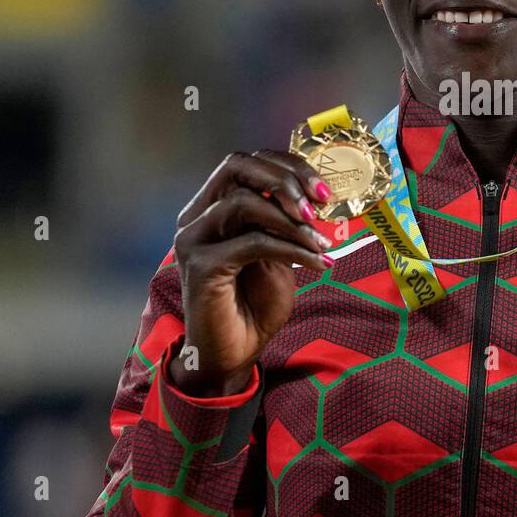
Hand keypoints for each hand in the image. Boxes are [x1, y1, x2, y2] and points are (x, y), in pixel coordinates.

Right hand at [168, 150, 333, 396]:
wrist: (235, 354)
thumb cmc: (255, 304)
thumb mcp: (278, 253)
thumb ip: (284, 221)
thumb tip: (315, 193)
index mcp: (212, 206)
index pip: (246, 162)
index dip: (288, 166)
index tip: (324, 191)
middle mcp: (196, 216)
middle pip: (237, 166)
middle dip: (286, 179)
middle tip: (321, 203)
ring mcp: (193, 239)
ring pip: (243, 202)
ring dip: (291, 220)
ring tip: (321, 243)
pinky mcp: (199, 265)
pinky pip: (251, 242)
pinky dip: (290, 249)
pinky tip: (316, 264)